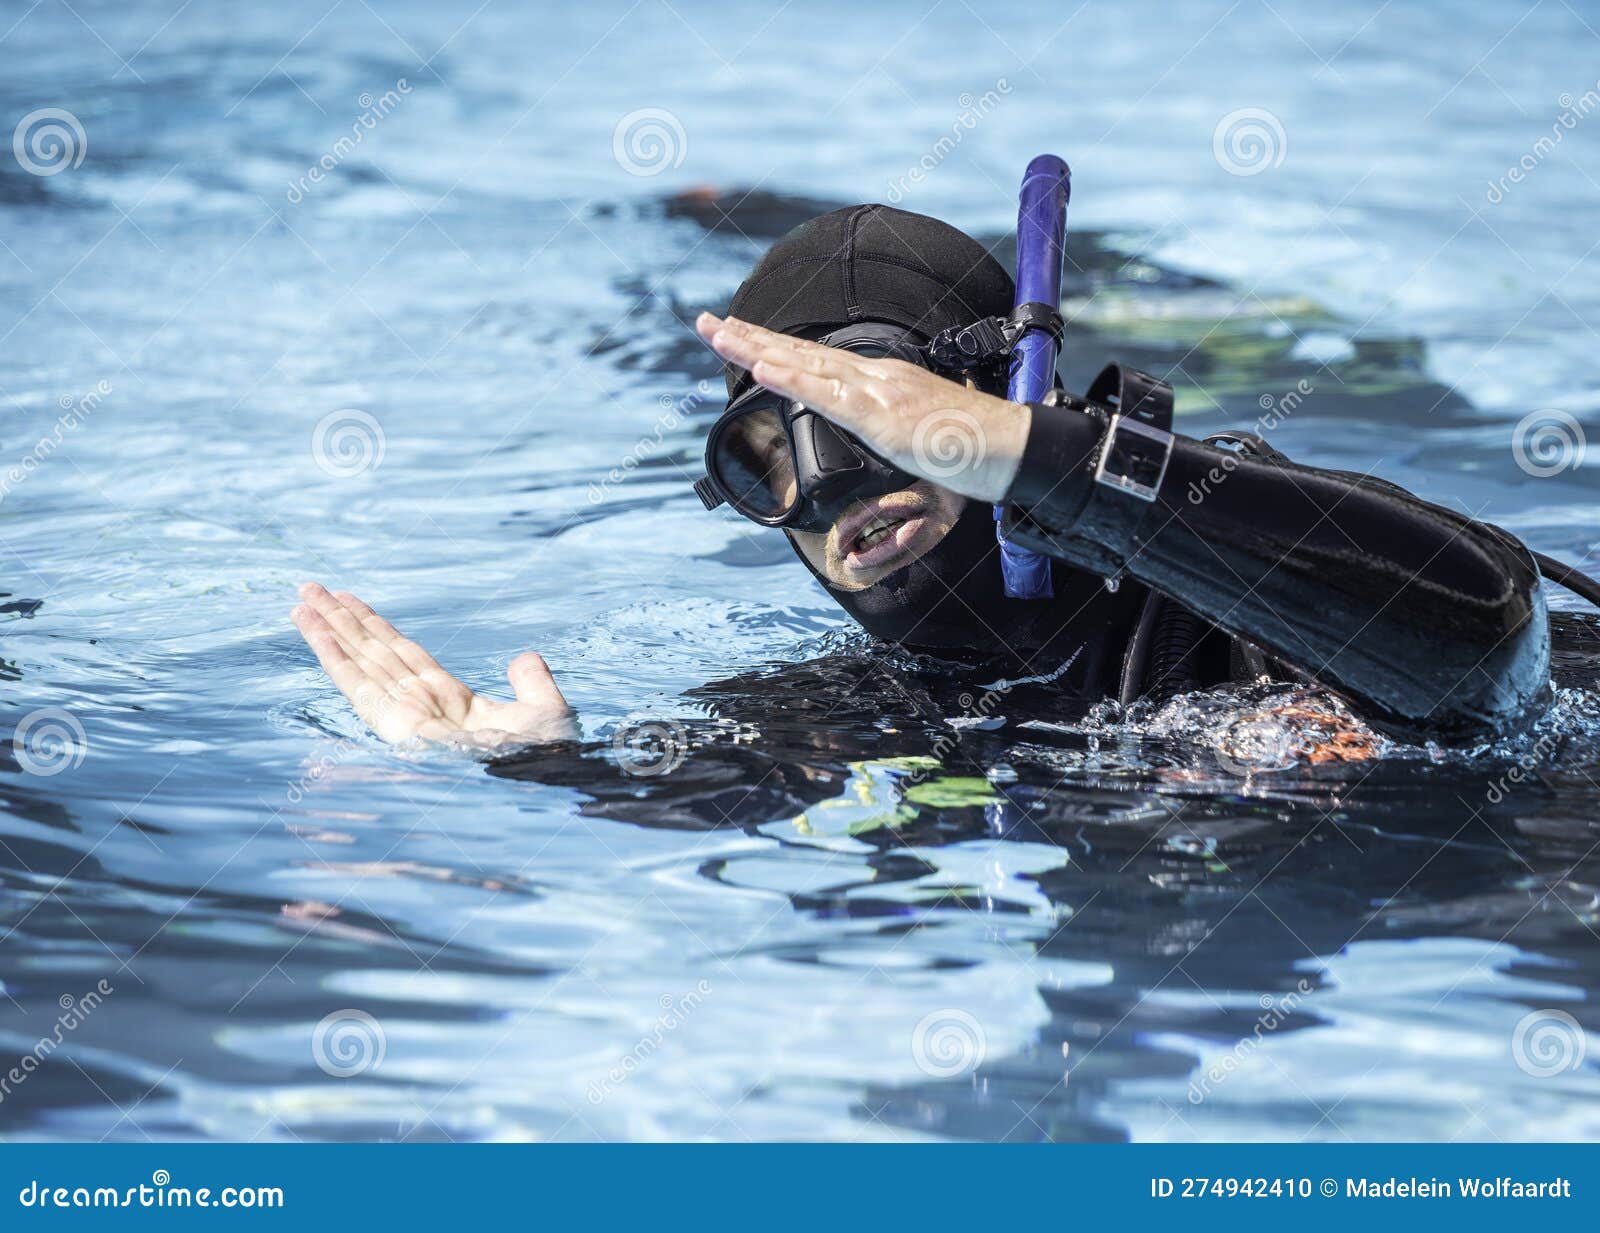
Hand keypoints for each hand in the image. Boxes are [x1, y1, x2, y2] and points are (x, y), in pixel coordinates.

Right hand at [290, 583, 578, 748]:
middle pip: (374, 652)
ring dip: (328, 631)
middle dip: (343, 622)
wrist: (536, 780)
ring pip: (359, 662)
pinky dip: (332, 656)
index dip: (378, 628)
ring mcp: (405, 715)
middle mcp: (422, 706)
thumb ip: (532, 683)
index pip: (405, 656)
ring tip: (301, 601)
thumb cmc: (546, 761)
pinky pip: (357, 683)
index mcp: (453, 703)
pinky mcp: (394, 726)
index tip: (351, 603)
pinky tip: (313, 631)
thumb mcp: (546, 710)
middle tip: (311, 589)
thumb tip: (524, 659)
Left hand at [695, 311, 1030, 501]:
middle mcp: (875, 377)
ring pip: (806, 365)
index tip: (735, 336)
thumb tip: (869, 443)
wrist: (1013, 450)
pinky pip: (828, 396)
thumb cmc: (973, 450)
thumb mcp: (916, 443)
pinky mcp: (883, 416)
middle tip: (705, 322)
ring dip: (757, 349)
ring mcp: (878, 393)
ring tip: (717, 334)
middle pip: (801, 353)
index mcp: (881, 383)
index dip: (773, 347)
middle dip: (749, 337)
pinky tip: (762, 368)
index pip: (816, 361)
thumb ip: (886, 436)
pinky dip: (791, 379)